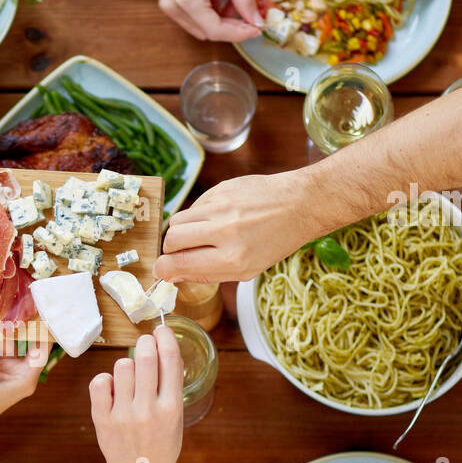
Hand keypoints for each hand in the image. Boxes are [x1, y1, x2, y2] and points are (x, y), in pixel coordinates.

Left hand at [89, 327, 183, 462]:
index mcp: (171, 408)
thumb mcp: (176, 420)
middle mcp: (147, 410)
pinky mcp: (102, 420)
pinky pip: (99, 383)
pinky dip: (105, 381)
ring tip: (129, 378)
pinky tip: (112, 389)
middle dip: (145, 343)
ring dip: (126, 366)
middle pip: (144, 357)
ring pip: (121, 366)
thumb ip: (172, 389)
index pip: (170, 360)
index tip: (161, 329)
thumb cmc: (160, 446)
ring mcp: (123, 415)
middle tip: (144, 343)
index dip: (165, 337)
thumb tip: (167, 351)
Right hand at [153, 0, 261, 41]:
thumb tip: (255, 18)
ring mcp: (171, 7)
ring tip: (233, 1)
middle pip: (208, 32)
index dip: (239, 33)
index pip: (217, 31)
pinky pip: (193, 19)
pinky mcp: (171, 4)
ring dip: (221, 20)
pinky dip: (210, 14)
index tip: (256, 29)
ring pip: (201, 28)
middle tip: (250, 16)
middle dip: (231, 27)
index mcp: (188, 2)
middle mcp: (176, 9)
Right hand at [156, 171, 311, 282]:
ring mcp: (221, 207)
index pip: (179, 264)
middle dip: (170, 249)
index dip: (163, 269)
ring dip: (181, 232)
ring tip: (198, 235)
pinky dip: (197, 216)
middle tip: (180, 252)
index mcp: (231, 258)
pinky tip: (215, 218)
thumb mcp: (247, 270)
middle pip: (171, 240)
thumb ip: (208, 273)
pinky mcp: (221, 188)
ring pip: (177, 221)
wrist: (299, 204)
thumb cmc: (275, 241)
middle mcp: (224, 232)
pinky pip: (194, 206)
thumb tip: (173, 274)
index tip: (162, 270)